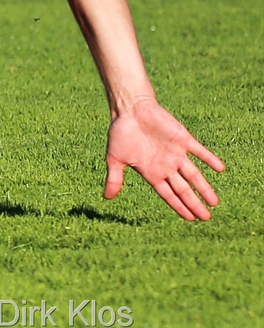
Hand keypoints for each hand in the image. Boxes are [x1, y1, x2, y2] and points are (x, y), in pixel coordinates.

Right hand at [104, 97, 224, 219]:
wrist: (129, 108)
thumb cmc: (121, 132)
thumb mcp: (115, 157)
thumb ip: (115, 178)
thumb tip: (106, 197)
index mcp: (152, 172)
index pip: (169, 194)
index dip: (179, 206)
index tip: (191, 218)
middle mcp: (166, 165)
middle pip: (184, 188)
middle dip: (195, 203)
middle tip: (206, 217)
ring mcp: (176, 153)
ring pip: (193, 174)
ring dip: (205, 187)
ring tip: (214, 202)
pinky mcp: (183, 139)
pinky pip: (199, 151)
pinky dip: (209, 159)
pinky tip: (220, 168)